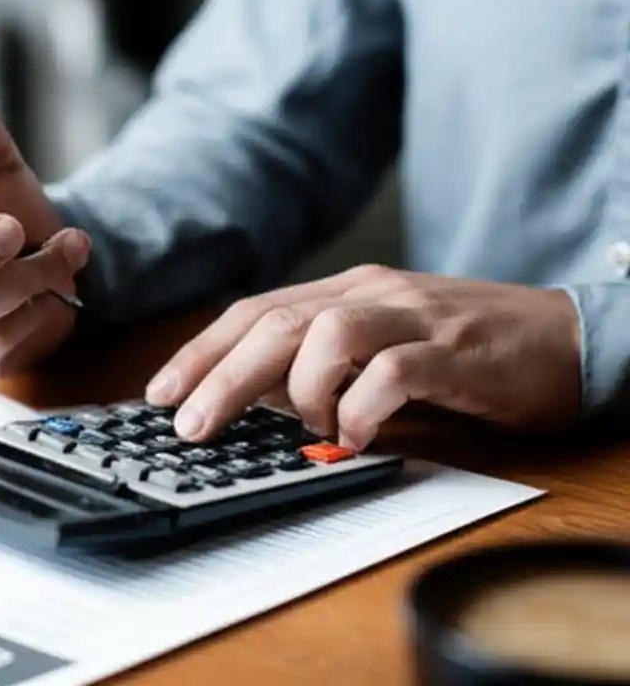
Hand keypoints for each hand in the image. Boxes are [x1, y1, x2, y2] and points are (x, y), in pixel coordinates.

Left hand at [144, 266, 581, 449]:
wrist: (566, 337)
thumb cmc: (464, 350)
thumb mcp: (379, 347)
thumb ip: (321, 365)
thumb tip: (249, 404)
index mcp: (346, 290)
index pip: (255, 311)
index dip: (202, 351)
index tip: (159, 393)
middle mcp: (371, 293)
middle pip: (276, 322)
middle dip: (221, 376)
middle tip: (188, 427)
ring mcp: (414, 318)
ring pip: (327, 332)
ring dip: (298, 389)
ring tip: (303, 428)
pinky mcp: (455, 351)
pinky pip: (393, 371)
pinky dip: (362, 405)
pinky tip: (355, 434)